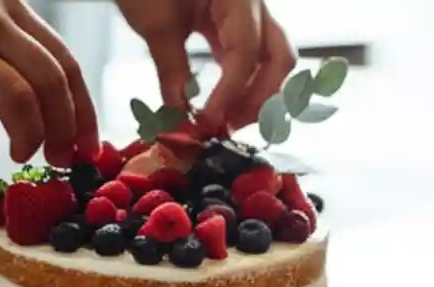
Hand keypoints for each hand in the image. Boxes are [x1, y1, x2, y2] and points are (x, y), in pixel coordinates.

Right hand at [0, 0, 98, 164]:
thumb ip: (1, 43)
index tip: (88, 145)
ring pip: (23, 102)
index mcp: (5, 5)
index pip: (65, 62)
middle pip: (53, 83)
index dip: (85, 110)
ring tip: (20, 154)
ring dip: (30, 139)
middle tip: (60, 160)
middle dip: (66, 132)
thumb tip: (42, 100)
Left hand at [114, 0, 295, 130]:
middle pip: (278, 57)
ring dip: (256, 95)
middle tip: (227, 127)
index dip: (231, 94)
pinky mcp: (233, 20)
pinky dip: (242, 82)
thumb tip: (181, 116)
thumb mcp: (154, 22)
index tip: (210, 122)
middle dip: (259, 98)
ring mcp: (247, 12)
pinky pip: (251, 55)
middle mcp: (252, 3)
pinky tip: (223, 103)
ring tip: (226, 121)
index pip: (247, 53)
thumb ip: (172, 70)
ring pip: (272, 58)